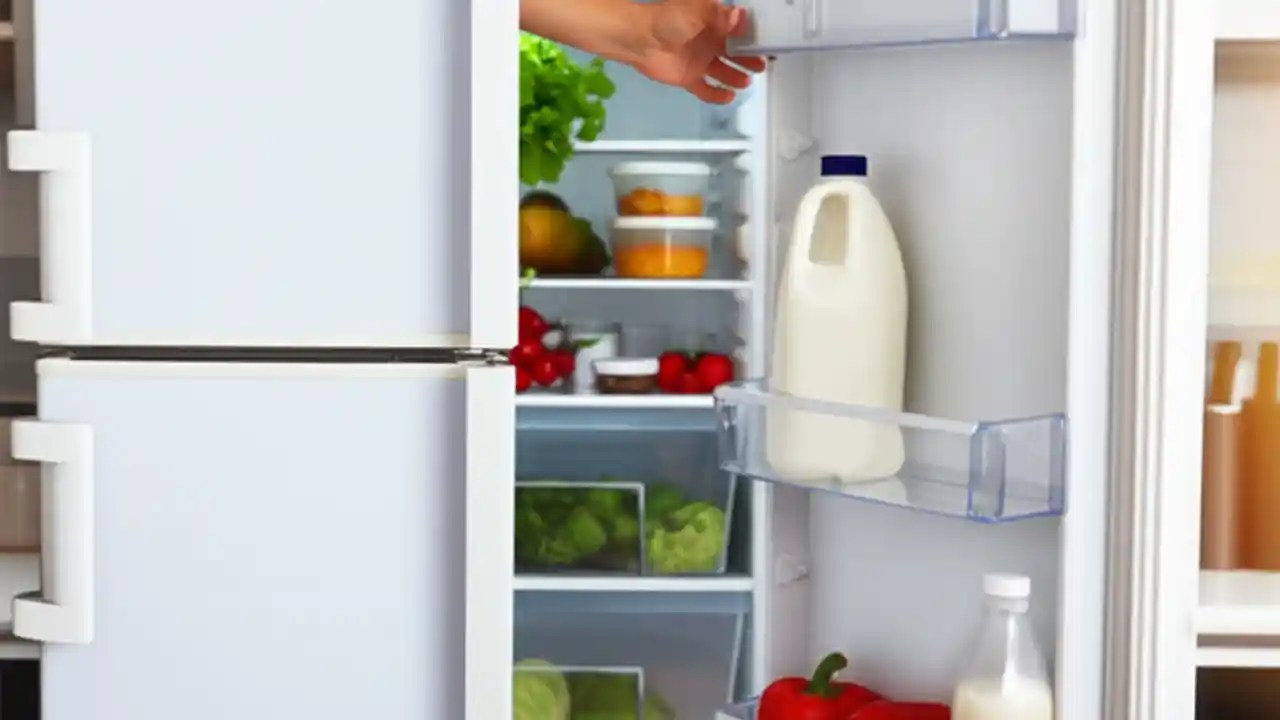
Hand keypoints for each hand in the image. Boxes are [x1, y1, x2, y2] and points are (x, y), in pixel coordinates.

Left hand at [635, 0, 766, 103]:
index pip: (736, 29)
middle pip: (733, 52)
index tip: (766, 41)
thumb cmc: (668, 20)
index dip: (749, 35)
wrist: (639, 40)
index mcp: (711, 22)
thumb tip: (741, 17)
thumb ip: (720, 17)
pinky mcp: (689, 78)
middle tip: (761, 65)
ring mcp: (699, 61)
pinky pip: (706, 90)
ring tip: (748, 81)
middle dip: (747, 58)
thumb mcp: (697, 12)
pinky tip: (729, 97)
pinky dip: (717, 95)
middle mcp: (708, 41)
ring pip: (723, 71)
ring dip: (735, 76)